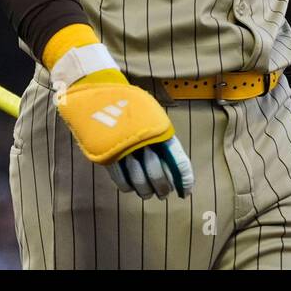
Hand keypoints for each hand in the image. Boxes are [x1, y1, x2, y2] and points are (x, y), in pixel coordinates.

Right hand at [54, 79, 194, 199]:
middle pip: (158, 173)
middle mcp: (146, 141)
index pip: (179, 161)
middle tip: (164, 194)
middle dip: (162, 187)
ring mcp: (126, 149)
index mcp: (162, 131)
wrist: (106, 97)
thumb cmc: (136, 111)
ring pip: (139, 179)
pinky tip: (132, 188)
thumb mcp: (155, 120)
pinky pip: (120, 178)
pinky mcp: (109, 155)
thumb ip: (164, 141)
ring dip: (146, 190)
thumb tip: (177, 170)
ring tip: (148, 194)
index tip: (185, 192)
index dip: (184, 179)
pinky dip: (128, 186)